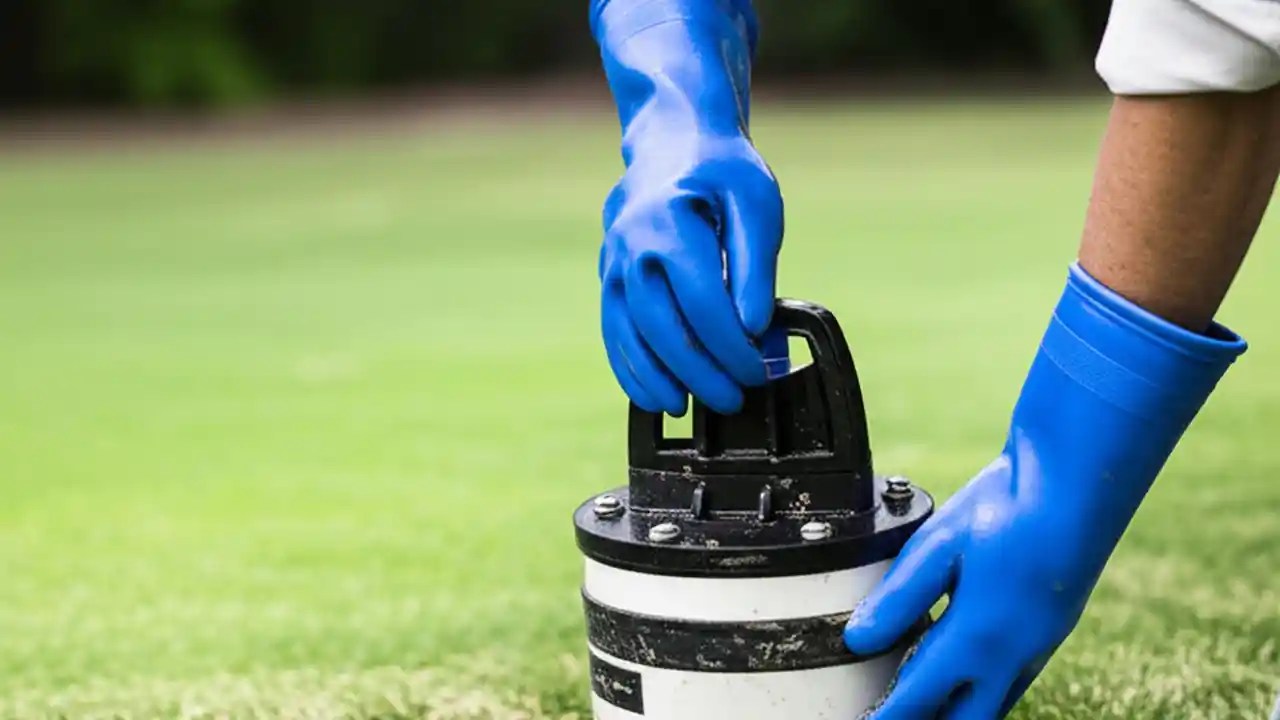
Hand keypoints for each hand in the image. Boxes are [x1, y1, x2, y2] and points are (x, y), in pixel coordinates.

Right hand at [599, 130, 782, 415]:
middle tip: (733, 398)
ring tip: (689, 406)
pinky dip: (631, 370)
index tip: (757, 369)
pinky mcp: (609, 281)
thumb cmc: (722, 172)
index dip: (731, 346)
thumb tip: (752, 328)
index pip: (702, 304)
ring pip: (630, 338)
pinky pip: (614, 334)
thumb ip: (755, 266)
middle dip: (699, 372)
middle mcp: (631, 248)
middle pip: (662, 328)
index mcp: (669, 225)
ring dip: (659, 379)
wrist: (672, 142)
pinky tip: (655, 395)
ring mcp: (613, 266)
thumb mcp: (756, 204)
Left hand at [844, 435, 1119, 718]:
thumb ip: (896, 599)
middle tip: (893, 717)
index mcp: (976, 639)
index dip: (888, 717)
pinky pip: (1013, 682)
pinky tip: (967, 673)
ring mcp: (1037, 648)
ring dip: (957, 711)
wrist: (1077, 490)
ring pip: (993, 705)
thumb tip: (858, 638)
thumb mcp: (936, 549)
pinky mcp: (1050, 632)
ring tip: (924, 704)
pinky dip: (984, 691)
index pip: (919, 698)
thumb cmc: (1009, 512)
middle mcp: (1012, 656)